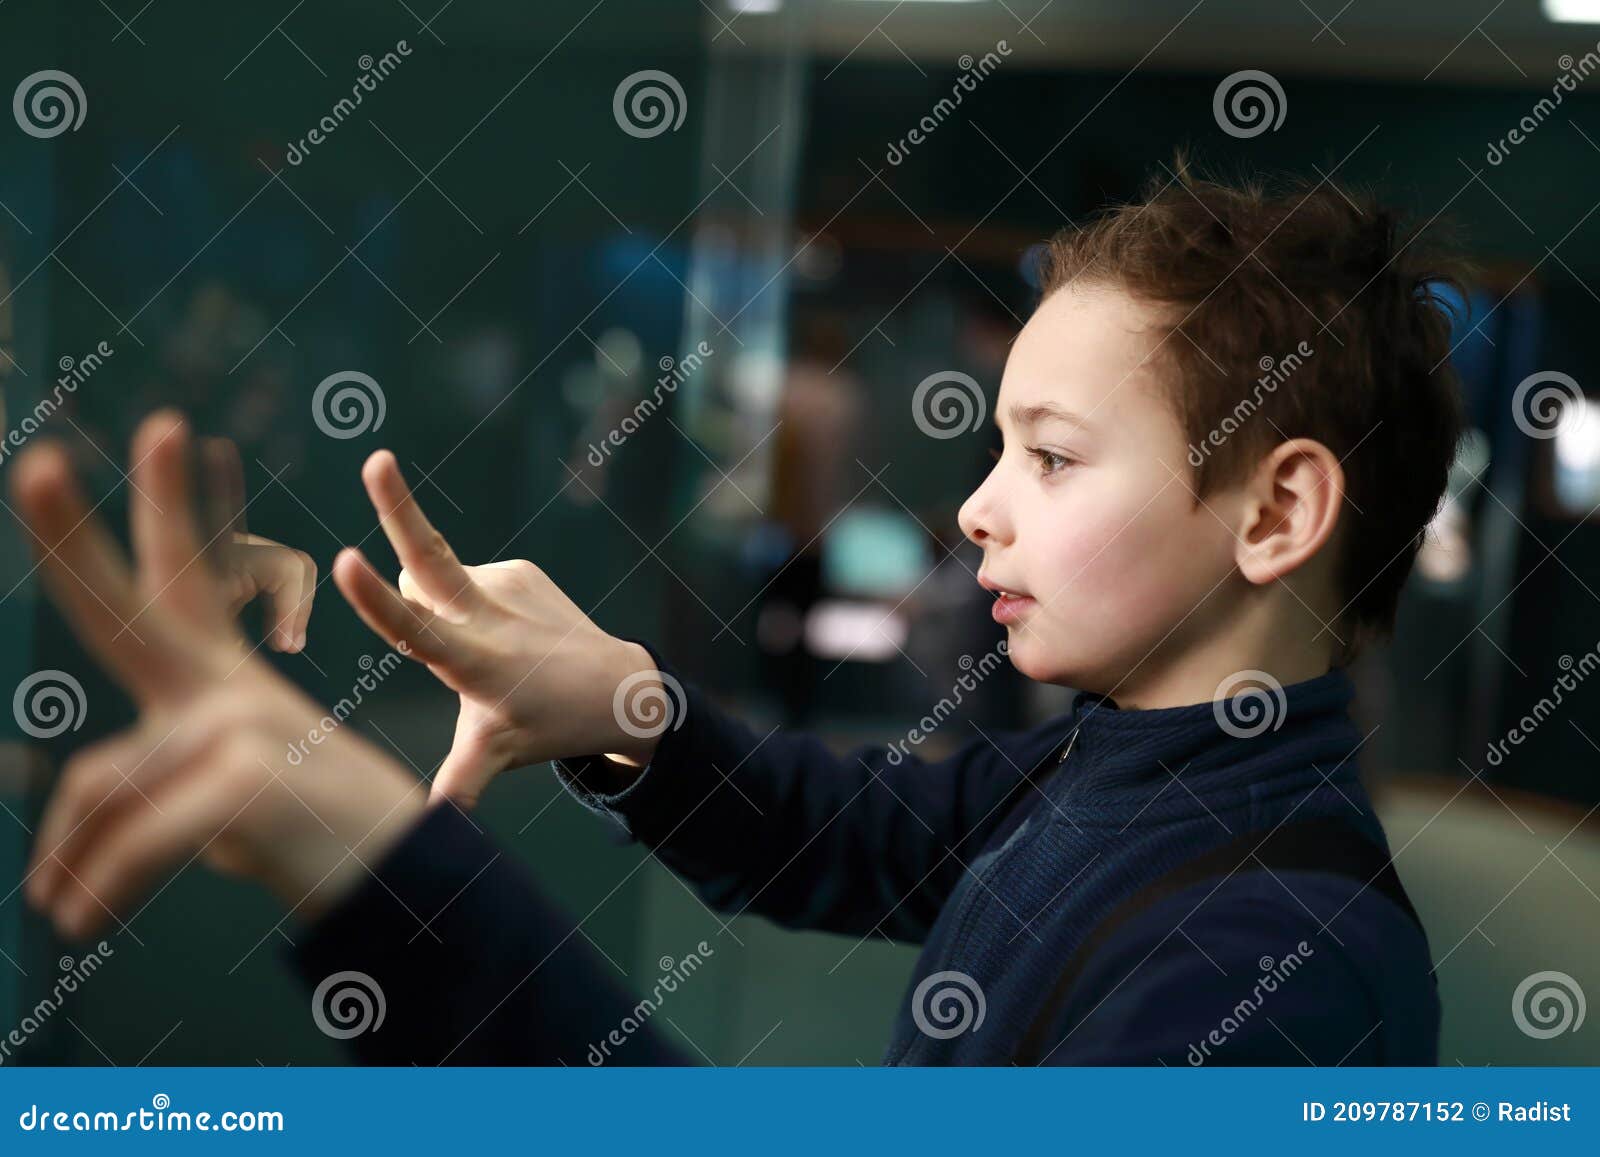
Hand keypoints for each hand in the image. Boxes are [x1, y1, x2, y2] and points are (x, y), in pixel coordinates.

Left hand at [13, 411, 425, 940]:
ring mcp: (239, 724)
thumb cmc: (321, 844)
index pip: (187, 586)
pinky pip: (133, 838)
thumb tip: (59, 859)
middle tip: (36, 462)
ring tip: (55, 917)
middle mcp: (227, 694)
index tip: (171, 433)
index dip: (175, 510)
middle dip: (71, 537)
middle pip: (132, 608)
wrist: (400, 883)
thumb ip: (155, 797)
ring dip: (73, 864)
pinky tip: (76, 925)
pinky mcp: (245, 774)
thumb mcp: (222, 815)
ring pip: (103, 786)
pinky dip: (101, 889)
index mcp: (225, 688)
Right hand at [331, 450, 662, 807]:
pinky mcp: (521, 568)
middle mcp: (490, 616)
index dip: (375, 600)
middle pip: (431, 558)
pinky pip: (464, 578)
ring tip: (480, 649)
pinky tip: (503, 630)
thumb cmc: (544, 725)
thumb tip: (426, 831)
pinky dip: (464, 602)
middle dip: (399, 507)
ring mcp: (509, 586)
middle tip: (377, 458)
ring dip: (432, 606)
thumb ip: (460, 785)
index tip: (347, 560)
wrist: (616, 687)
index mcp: (474, 662)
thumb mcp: (497, 754)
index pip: (414, 630)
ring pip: (433, 581)